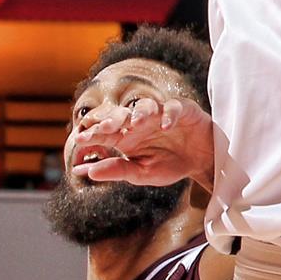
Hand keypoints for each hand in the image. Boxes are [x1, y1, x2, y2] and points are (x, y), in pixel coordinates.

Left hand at [70, 90, 214, 188]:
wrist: (201, 162)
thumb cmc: (170, 165)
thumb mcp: (142, 173)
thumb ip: (117, 170)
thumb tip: (87, 172)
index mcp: (127, 138)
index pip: (106, 133)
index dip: (93, 134)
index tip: (79, 140)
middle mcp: (140, 123)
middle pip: (122, 115)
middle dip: (112, 120)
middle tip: (103, 128)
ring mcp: (160, 114)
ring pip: (146, 105)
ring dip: (140, 112)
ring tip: (135, 123)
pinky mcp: (182, 110)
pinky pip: (173, 107)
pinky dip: (169, 114)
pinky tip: (167, 126)